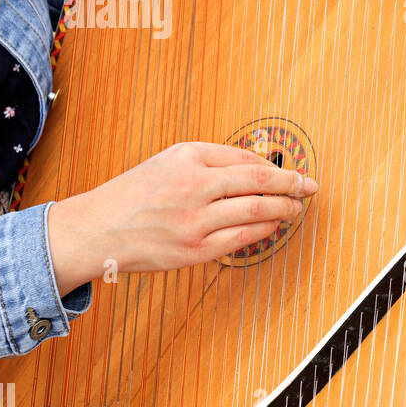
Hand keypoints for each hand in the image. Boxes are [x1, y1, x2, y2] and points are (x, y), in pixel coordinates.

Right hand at [48, 142, 318, 295]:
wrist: (96, 229)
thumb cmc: (135, 195)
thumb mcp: (169, 162)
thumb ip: (212, 161)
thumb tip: (260, 167)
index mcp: (188, 157)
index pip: (247, 160)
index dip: (279, 168)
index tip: (297, 173)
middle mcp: (193, 184)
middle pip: (259, 182)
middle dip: (292, 185)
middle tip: (309, 188)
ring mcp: (195, 219)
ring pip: (257, 210)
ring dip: (284, 209)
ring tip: (296, 208)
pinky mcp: (195, 249)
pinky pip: (243, 238)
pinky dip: (265, 231)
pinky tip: (274, 226)